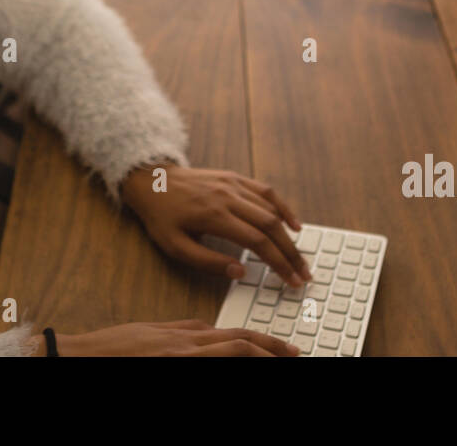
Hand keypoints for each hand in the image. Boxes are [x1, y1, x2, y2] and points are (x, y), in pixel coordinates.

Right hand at [53, 320, 299, 356]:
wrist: (80, 356)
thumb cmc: (113, 347)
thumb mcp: (153, 331)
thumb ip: (183, 330)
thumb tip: (209, 329)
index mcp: (186, 335)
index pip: (237, 336)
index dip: (268, 343)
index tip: (289, 351)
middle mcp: (187, 348)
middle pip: (241, 346)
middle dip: (274, 353)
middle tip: (297, 356)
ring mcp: (180, 360)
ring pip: (231, 357)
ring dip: (258, 360)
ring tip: (282, 363)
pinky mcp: (168, 368)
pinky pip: (209, 370)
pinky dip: (230, 369)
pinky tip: (245, 370)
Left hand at [120, 164, 310, 287]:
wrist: (152, 181)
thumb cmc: (162, 217)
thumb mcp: (176, 247)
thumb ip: (208, 262)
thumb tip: (241, 272)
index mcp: (215, 216)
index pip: (257, 242)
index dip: (278, 263)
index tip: (291, 280)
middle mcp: (228, 197)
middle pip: (271, 226)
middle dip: (291, 252)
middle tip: (304, 274)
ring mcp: (233, 184)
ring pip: (271, 209)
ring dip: (289, 235)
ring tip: (300, 257)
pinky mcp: (234, 177)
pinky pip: (265, 192)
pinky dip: (283, 208)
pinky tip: (293, 224)